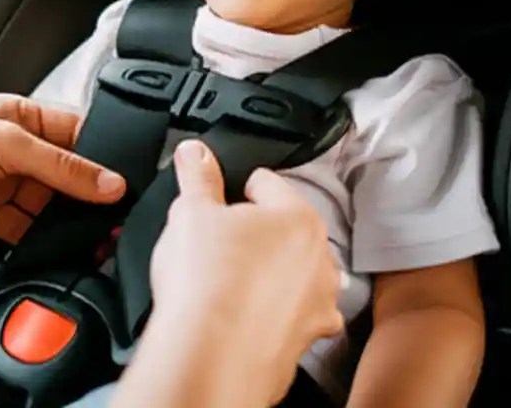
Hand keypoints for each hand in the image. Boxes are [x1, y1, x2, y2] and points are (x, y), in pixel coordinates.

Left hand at [0, 94, 125, 246]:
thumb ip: (61, 166)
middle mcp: (13, 149)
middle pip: (65, 174)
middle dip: (87, 194)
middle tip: (113, 213)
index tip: (123, 178)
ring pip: (49, 206)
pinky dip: (44, 240)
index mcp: (19, 114)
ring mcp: (1, 185)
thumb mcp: (5, 142)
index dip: (100, 155)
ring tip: (93, 233)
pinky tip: (59, 245)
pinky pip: (27, 230)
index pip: (74, 133)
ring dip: (68, 221)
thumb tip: (108, 181)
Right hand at [146, 140, 344, 405]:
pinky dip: (275, 315)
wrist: (210, 357)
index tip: (215, 207)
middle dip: (254, 235)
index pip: (266, 184)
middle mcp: (320, 257)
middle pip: (283, 230)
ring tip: (230, 287)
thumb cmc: (206, 283)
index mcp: (298, 216)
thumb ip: (197, 177)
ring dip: (270, 276)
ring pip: (293, 274)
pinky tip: (245, 318)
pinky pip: (293, 315)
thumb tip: (196, 152)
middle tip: (216, 249)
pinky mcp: (308, 339)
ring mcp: (319, 302)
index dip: (233, 192)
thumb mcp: (190, 212)